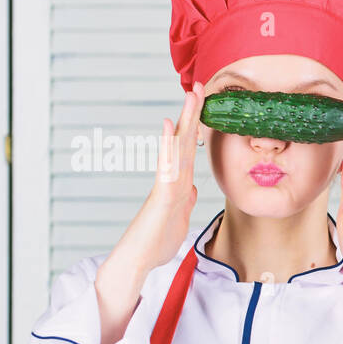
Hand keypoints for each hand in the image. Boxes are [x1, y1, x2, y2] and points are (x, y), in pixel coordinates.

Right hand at [96, 82, 203, 343]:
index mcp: (178, 182)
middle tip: (198, 85)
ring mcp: (165, 183)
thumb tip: (191, 186)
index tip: (204, 103)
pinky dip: (167, 146)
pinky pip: (166, 166)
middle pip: (184, 139)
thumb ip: (185, 198)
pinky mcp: (161, 194)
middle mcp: (171, 177)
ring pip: (177, 146)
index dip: (198, 126)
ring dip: (184, 120)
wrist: (138, 258)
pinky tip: (168, 127)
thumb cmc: (157, 239)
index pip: (191, 148)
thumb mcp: (179, 215)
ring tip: (190, 96)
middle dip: (192, 113)